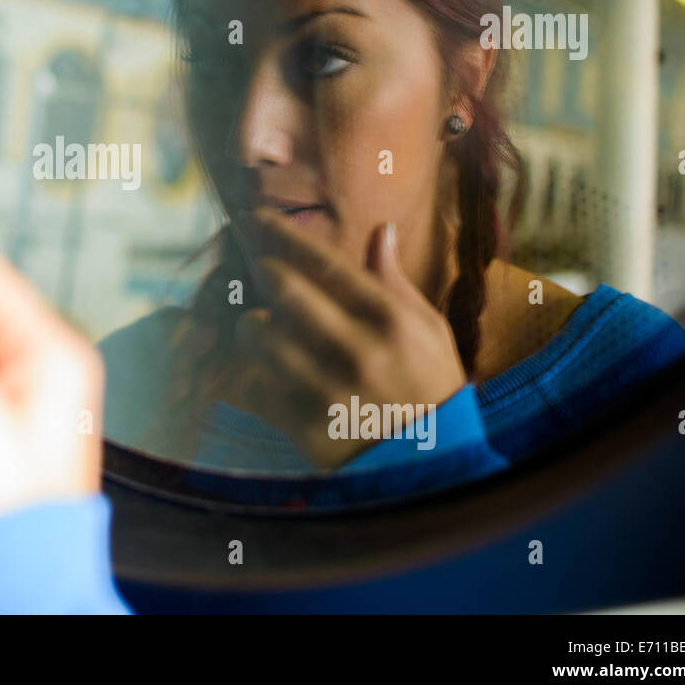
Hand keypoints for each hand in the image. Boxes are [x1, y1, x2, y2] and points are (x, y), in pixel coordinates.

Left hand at [235, 212, 466, 469]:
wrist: (434, 465)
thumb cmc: (431, 387)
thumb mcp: (428, 329)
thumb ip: (395, 281)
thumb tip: (381, 229)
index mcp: (389, 321)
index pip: (324, 263)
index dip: (282, 235)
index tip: (258, 219)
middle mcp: (357, 351)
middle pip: (285, 292)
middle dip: (264, 275)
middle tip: (261, 273)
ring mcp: (328, 391)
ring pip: (261, 338)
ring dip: (253, 327)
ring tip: (262, 328)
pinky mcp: (305, 427)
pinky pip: (255, 386)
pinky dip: (250, 374)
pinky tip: (261, 370)